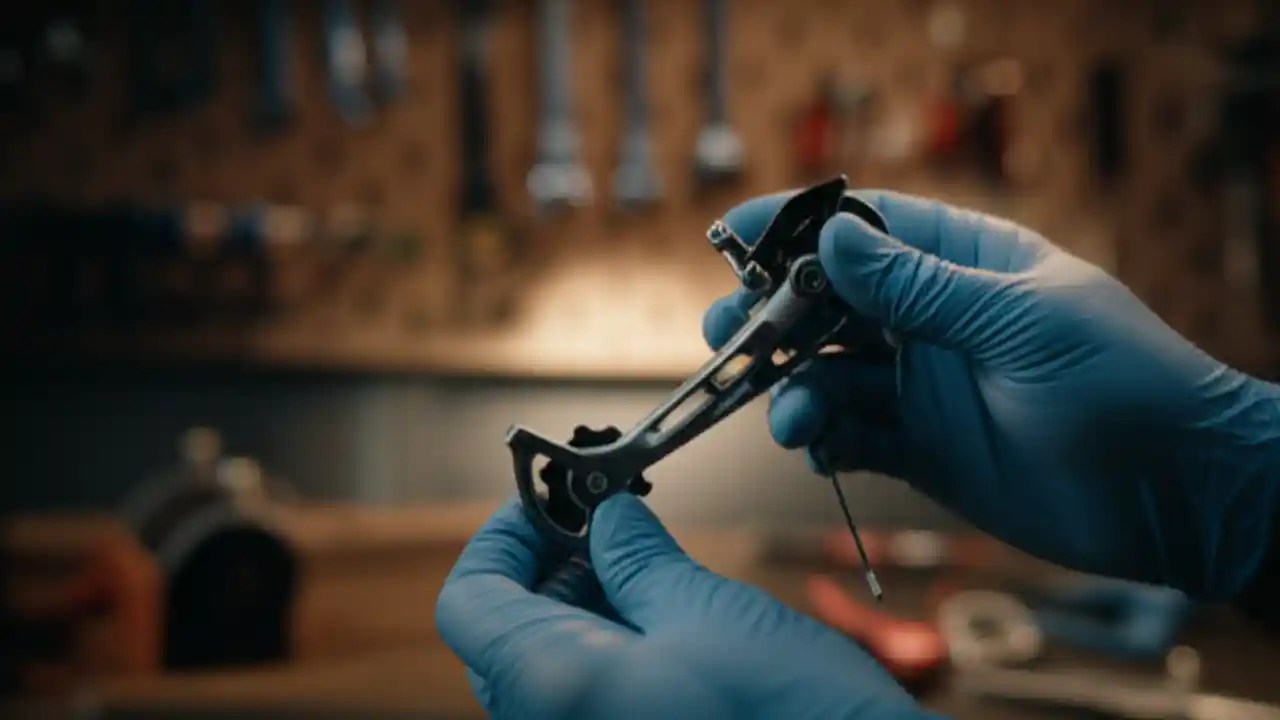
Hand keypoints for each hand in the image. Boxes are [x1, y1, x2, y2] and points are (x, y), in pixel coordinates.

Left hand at [435, 496, 933, 719]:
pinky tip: (661, 603)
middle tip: (604, 513)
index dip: (499, 536)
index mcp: (549, 684)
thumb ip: (638, 558)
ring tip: (641, 550)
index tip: (544, 497)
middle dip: (549, 560)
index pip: (469, 600)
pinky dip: (610, 638)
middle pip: (505, 629)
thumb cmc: (791, 719)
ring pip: (548, 659)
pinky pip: (589, 689)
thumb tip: (608, 516)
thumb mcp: (706, 612)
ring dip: (582, 596)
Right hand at [703, 190, 1279, 598]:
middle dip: (773, 317)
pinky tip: (818, 448)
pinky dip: (823, 440)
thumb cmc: (1122, 384)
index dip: (796, 229)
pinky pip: (849, 436)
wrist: (1175, 495)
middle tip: (729, 334)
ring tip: (791, 417)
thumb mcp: (1018, 321)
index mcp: (963, 264)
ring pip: (828, 375)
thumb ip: (920, 286)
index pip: (867, 229)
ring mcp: (922, 386)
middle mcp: (932, 321)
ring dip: (794, 390)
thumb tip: (834, 238)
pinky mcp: (918, 450)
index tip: (732, 238)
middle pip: (828, 305)